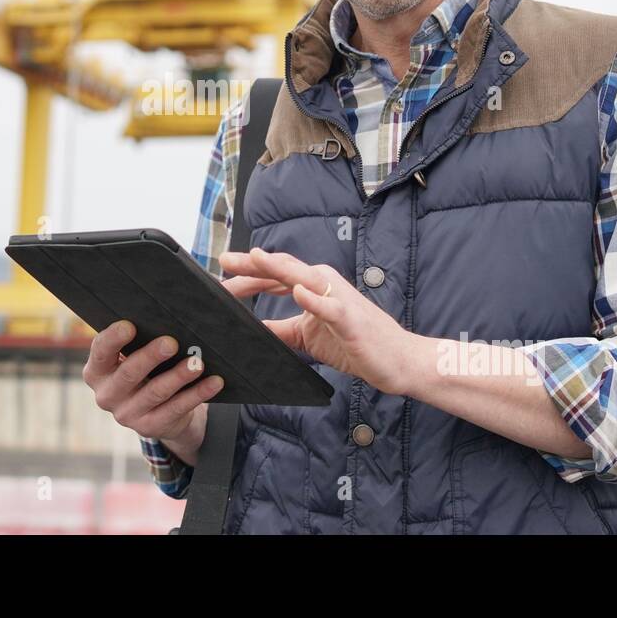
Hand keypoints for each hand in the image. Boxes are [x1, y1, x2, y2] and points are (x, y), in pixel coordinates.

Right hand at [82, 320, 224, 464]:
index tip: (130, 325)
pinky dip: (197, 394)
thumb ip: (141, 336)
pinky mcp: (149, 427)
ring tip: (197, 363)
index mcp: (97, 371)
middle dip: (150, 356)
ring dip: (178, 376)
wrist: (154, 410)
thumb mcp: (134, 355)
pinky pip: (176, 409)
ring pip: (155, 392)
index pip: (100, 351)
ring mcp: (127, 414)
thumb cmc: (144, 368)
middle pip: (129, 373)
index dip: (113, 339)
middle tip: (171, 343)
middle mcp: (106, 395)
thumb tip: (175, 311)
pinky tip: (214, 382)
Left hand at [219, 247, 413, 395]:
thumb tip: (252, 329)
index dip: (247, 277)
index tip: (220, 278)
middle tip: (224, 260)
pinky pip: (330, 306)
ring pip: (304, 277)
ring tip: (255, 258)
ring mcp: (338, 299)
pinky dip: (314, 298)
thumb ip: (281, 330)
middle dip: (252, 265)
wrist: (396, 360)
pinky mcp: (351, 318)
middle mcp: (323, 284)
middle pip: (283, 269)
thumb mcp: (308, 337)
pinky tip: (297, 292)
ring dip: (278, 267)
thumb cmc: (355, 343)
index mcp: (313, 287)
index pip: (274, 277)